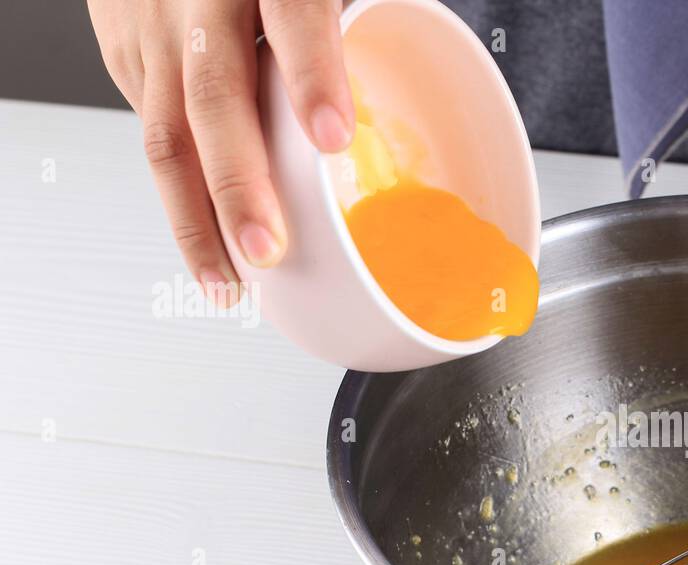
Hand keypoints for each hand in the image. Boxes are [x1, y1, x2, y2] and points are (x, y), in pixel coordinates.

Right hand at [88, 0, 353, 299]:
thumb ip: (353, 20)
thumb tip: (428, 86)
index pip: (292, 14)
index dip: (311, 74)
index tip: (333, 137)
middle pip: (212, 95)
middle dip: (239, 183)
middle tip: (269, 248)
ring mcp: (152, 27)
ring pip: (165, 133)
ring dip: (197, 220)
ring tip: (229, 282)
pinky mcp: (124, 54)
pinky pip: (154, 134)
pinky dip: (182, 197)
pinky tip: (208, 244)